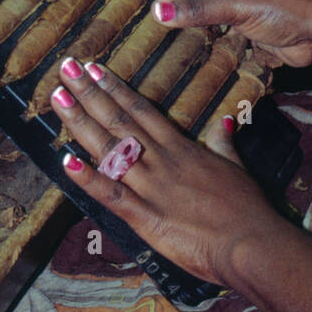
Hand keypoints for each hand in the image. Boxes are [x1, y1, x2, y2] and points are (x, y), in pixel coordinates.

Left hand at [53, 57, 280, 284]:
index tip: (94, 69)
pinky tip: (66, 161)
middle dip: (90, 93)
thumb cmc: (247, 209)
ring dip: (81, 123)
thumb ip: (224, 142)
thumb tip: (224, 121)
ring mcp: (152, 188)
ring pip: (110, 150)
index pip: (142, 111)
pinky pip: (112, 195)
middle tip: (66, 68)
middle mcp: (162, 161)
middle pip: (119, 121)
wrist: (252, 243)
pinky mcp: (146, 217)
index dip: (115, 88)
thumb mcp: (236, 167)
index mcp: (182, 149)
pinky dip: (88, 179)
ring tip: (59, 98)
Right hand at [159, 0, 311, 66]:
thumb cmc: (284, 8)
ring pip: (207, 5)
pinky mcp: (246, 25)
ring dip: (195, 19)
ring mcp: (241, 2)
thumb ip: (197, 9)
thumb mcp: (236, 6)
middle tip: (170, 15)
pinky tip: (202, 48)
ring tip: (180, 35)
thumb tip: (158, 10)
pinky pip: (219, 27)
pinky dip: (209, 36)